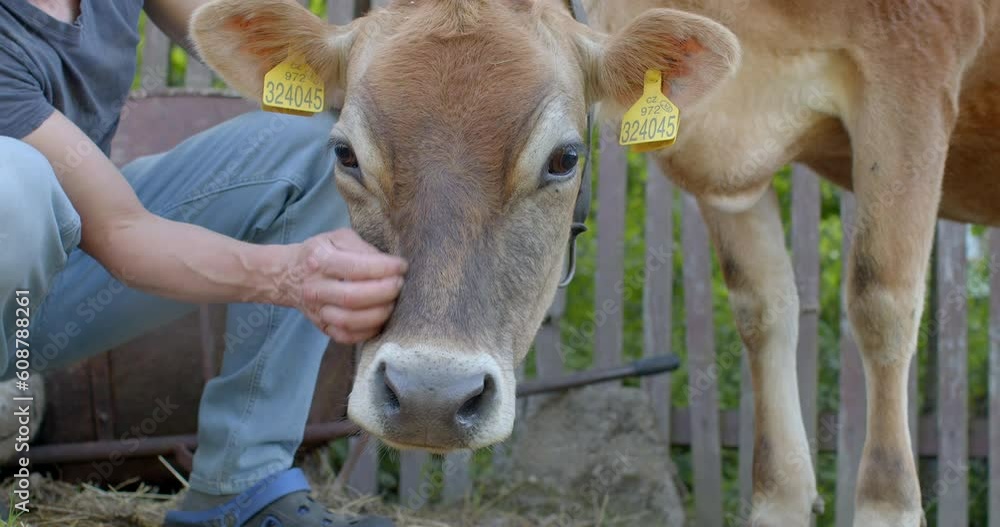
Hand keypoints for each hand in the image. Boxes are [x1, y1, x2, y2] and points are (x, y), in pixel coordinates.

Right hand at [291, 229, 406, 343]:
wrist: (288, 275)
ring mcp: (317, 310)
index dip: (383, 268)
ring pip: (350, 321)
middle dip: (384, 292)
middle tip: (400, 285)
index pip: (355, 267)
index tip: (401, 266)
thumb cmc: (320, 253)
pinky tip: (380, 320)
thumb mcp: (337, 238)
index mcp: (320, 260)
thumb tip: (387, 264)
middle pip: (353, 297)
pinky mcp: (322, 327)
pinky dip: (368, 332)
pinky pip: (346, 336)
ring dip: (378, 314)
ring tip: (393, 302)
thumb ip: (362, 247)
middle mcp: (315, 287)